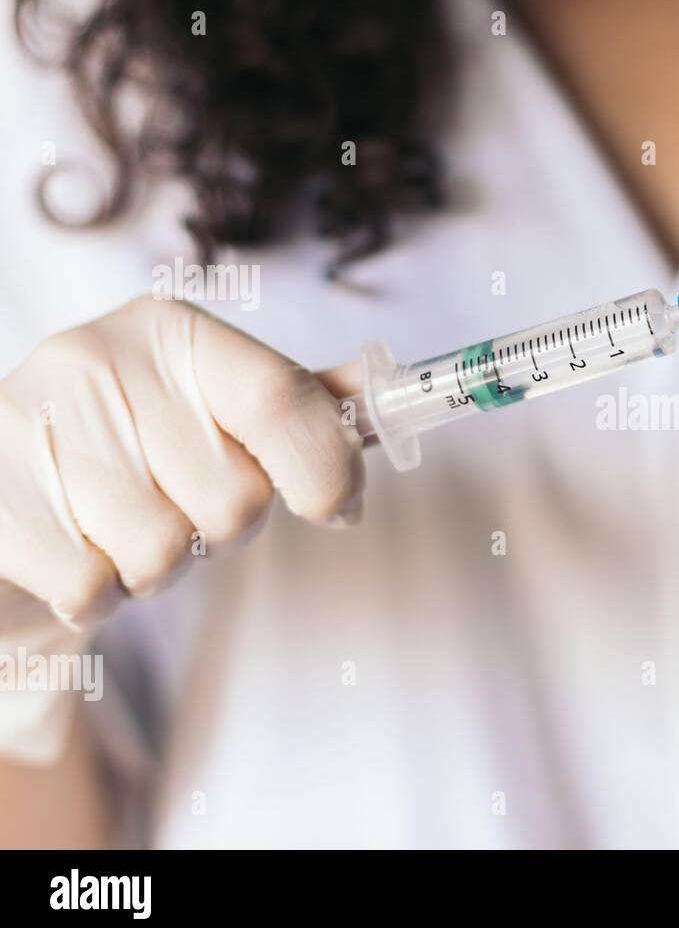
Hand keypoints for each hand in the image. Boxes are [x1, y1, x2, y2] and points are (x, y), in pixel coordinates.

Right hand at [0, 294, 362, 759]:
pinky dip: (97, 596)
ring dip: (157, 568)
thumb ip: (304, 407)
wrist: (15, 512)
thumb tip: (391, 394)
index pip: (281, 399)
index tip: (339, 509)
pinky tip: (74, 556)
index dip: (326, 470)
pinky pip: (91, 586)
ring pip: (162, 550)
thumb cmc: (138, 464)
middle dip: (220, 530)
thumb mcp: (222, 418)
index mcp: (170, 331)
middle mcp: (93, 358)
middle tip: (176, 508)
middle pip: (233, 496)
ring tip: (118, 531)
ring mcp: (25, 421)